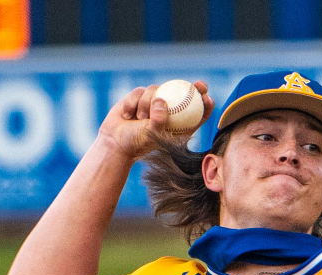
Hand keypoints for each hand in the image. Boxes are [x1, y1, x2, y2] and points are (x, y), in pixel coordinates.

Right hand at [96, 82, 213, 160]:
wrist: (114, 142)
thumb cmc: (136, 143)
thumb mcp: (152, 134)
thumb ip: (159, 119)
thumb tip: (162, 100)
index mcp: (176, 126)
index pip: (195, 113)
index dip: (205, 104)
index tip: (207, 97)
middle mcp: (168, 113)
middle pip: (184, 95)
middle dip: (195, 88)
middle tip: (199, 84)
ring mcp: (154, 103)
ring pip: (156, 90)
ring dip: (146, 103)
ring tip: (139, 118)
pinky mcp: (139, 97)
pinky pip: (139, 91)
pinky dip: (133, 102)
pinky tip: (127, 115)